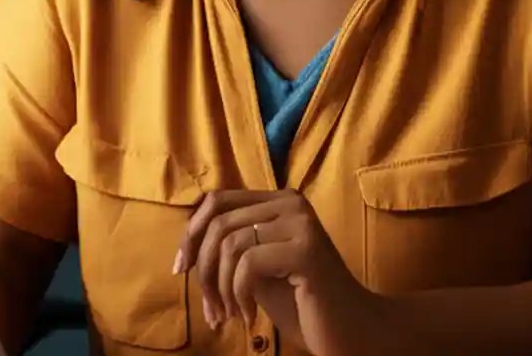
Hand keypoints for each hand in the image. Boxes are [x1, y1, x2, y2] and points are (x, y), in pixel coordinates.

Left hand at [173, 189, 382, 355]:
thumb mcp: (256, 267)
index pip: (217, 201)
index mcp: (279, 200)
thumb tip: (186, 241)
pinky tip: (249, 317)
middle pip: (219, 223)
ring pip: (230, 245)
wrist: (350, 331)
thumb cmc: (302, 303)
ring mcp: (301, 222)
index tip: (181, 268)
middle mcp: (291, 202)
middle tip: (210, 308)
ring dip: (221, 288)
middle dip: (204, 270)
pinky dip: (239, 295)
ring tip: (230, 315)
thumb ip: (230, 246)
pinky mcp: (305, 249)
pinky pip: (248, 264)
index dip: (191, 233)